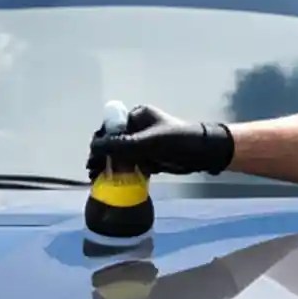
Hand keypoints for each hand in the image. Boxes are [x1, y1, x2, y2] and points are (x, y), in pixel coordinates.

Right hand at [86, 105, 234, 178]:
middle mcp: (138, 128)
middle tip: (93, 172)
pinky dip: (124, 172)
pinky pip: (132, 164)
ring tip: (99, 179)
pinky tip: (114, 182)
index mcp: (137, 116)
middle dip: (103, 157)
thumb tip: (95, 146)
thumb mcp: (147, 142)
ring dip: (111, 166)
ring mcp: (144, 143)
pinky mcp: (150, 157)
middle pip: (114, 143)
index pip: (111, 128)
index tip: (93, 159)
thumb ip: (121, 144)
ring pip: (122, 155)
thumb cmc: (178, 141)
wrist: (204, 154)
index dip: (100, 143)